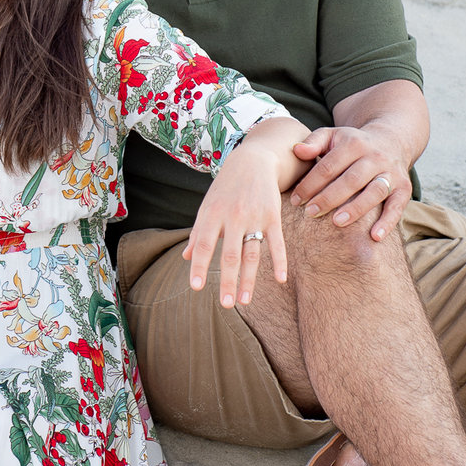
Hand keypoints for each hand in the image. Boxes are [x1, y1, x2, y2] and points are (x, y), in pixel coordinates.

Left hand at [183, 122, 299, 307]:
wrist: (253, 161)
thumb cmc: (225, 187)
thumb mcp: (207, 205)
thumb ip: (198, 231)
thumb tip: (185, 257)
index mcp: (212, 214)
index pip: (203, 245)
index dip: (198, 266)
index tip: (195, 287)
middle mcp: (232, 217)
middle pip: (229, 255)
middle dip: (227, 281)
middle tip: (225, 305)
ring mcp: (254, 217)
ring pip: (251, 253)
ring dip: (249, 279)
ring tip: (245, 302)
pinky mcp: (272, 216)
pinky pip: (276, 243)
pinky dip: (279, 261)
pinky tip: (280, 279)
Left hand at [290, 123, 409, 239]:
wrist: (391, 141)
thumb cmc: (353, 144)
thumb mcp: (333, 136)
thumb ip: (314, 142)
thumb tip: (297, 150)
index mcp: (354, 143)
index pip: (329, 166)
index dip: (311, 183)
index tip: (296, 200)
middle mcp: (375, 157)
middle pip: (351, 180)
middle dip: (329, 198)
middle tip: (310, 213)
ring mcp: (391, 173)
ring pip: (374, 192)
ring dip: (356, 209)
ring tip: (337, 222)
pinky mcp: (404, 188)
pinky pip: (397, 206)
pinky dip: (388, 222)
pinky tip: (375, 236)